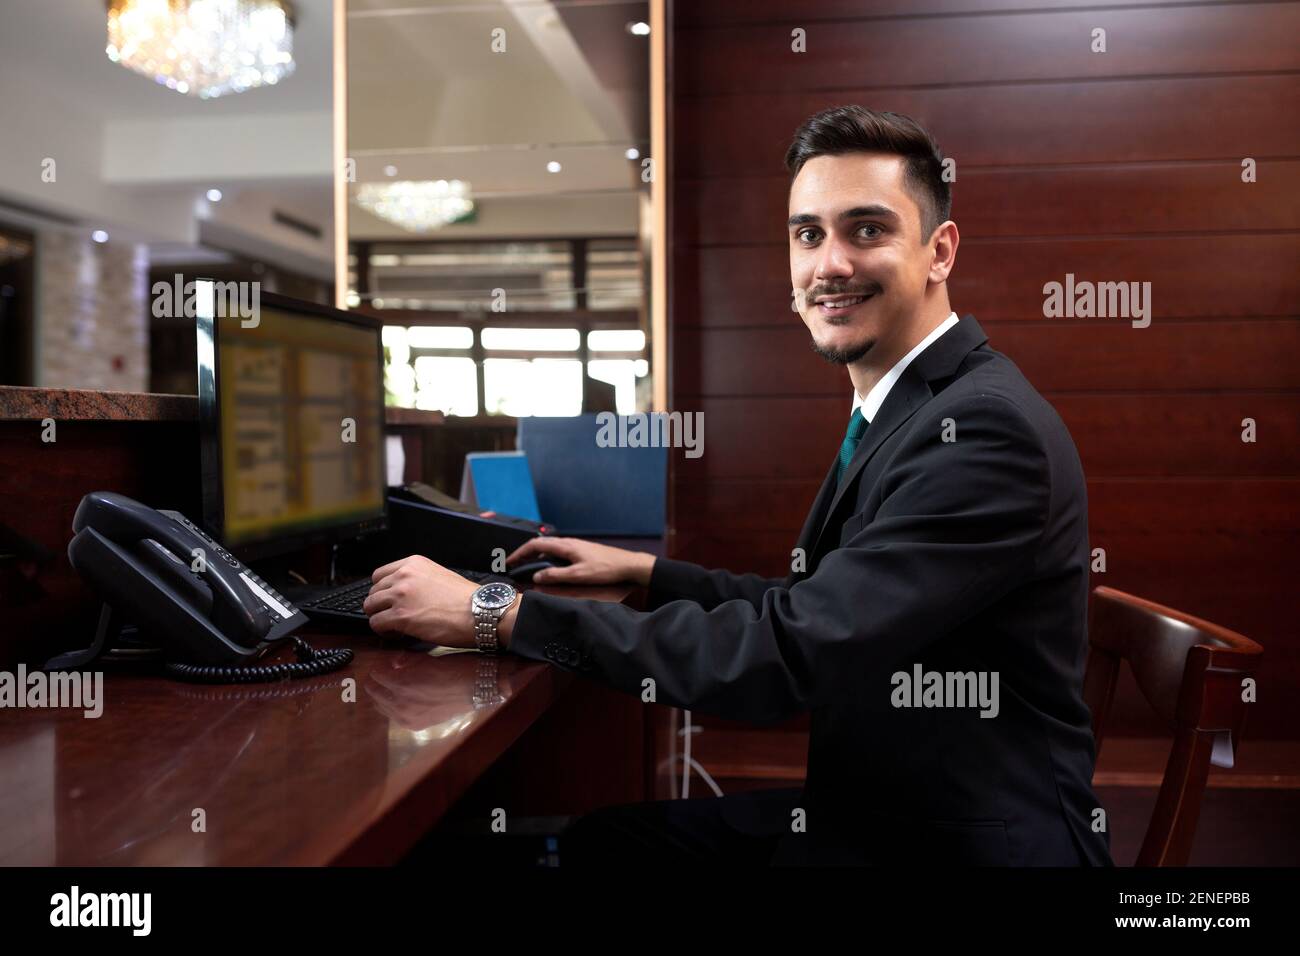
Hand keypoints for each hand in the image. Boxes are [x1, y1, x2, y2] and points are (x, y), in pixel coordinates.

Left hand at [365, 555, 517, 647]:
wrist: (479, 611)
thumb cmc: (466, 598)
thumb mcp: (439, 575)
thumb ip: (418, 579)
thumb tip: (405, 593)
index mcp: (413, 564)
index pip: (379, 575)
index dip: (382, 590)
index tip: (388, 600)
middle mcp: (403, 576)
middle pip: (373, 591)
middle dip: (380, 606)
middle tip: (393, 615)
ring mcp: (400, 596)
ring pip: (371, 607)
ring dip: (380, 618)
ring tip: (395, 626)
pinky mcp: (400, 616)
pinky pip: (376, 624)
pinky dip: (383, 631)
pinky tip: (397, 633)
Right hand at [504, 536, 654, 586]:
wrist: (628, 564)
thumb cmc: (606, 569)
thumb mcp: (578, 575)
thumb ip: (556, 576)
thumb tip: (537, 577)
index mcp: (565, 546)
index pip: (535, 545)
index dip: (519, 553)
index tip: (509, 562)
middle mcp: (568, 542)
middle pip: (540, 544)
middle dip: (524, 553)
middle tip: (514, 564)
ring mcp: (575, 546)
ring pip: (549, 547)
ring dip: (535, 555)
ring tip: (527, 566)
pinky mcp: (581, 551)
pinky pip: (557, 551)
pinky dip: (546, 557)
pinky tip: (548, 567)